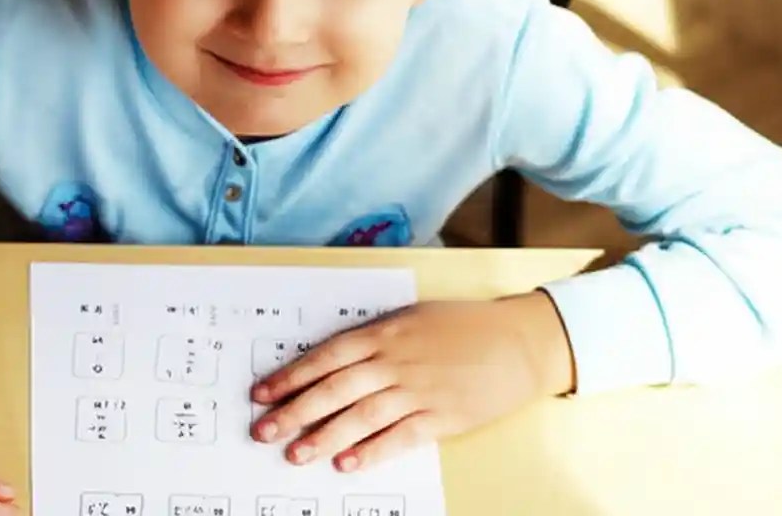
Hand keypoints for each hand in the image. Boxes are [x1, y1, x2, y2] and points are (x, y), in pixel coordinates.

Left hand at [249, 291, 574, 472]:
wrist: (519, 341)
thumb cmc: (463, 326)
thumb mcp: (412, 319)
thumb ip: (373, 339)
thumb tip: (329, 363)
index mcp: (385, 332)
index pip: (326, 356)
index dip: (291, 376)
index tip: (262, 393)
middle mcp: (396, 360)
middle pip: (335, 388)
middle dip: (294, 410)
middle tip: (263, 429)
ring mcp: (420, 389)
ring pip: (361, 415)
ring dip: (325, 436)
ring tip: (296, 454)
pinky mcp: (443, 416)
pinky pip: (400, 436)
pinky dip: (372, 451)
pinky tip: (347, 462)